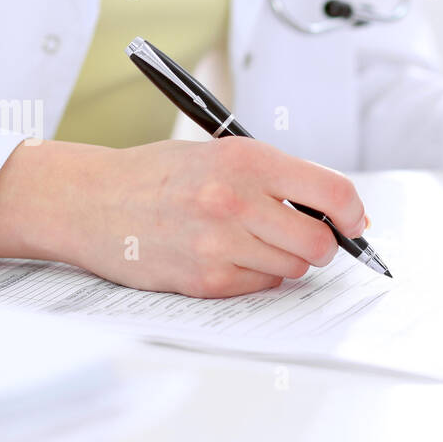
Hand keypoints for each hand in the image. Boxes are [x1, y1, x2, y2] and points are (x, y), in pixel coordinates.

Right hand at [0, 137, 368, 297]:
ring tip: (249, 242)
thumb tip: (338, 211)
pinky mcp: (205, 279)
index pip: (333, 193)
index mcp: (247, 159)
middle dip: (320, 246)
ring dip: (283, 262)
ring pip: (292, 270)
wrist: (90, 201)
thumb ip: (277, 178)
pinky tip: (224, 257)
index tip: (353, 224)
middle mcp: (236, 199)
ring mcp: (219, 243)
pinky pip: (259, 288)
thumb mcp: (220, 153)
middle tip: (302, 239)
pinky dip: (253, 278)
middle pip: (319, 243)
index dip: (353, 215)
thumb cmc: (158, 176)